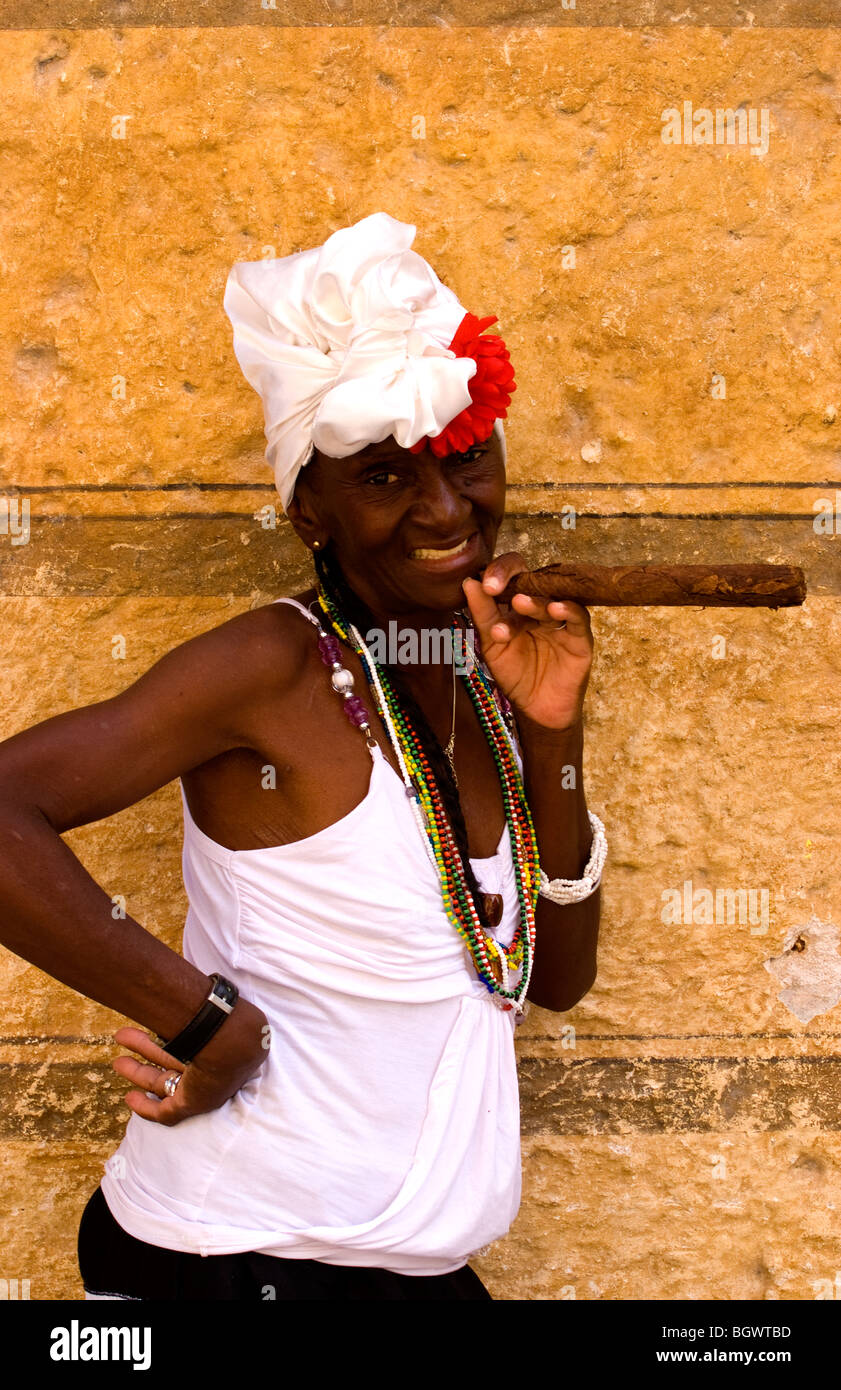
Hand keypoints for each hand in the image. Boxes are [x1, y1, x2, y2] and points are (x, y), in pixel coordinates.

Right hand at [111, 996, 269, 1126]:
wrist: (233, 1042)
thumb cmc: (224, 1018)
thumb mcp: (206, 1001)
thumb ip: (192, 996)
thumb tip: (175, 977)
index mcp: (217, 1042)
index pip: (189, 1043)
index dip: (167, 1037)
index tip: (150, 1025)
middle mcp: (211, 1066)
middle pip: (171, 1062)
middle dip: (145, 1051)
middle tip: (122, 1036)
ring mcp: (202, 1087)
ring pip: (163, 1083)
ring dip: (138, 1074)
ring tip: (116, 1062)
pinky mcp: (192, 1105)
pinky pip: (165, 1114)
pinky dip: (146, 1108)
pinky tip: (129, 1098)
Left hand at [462, 552, 593, 730]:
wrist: (536, 709)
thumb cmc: (516, 674)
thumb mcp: (492, 645)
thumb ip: (483, 614)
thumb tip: (469, 582)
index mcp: (519, 604)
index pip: (512, 573)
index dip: (498, 571)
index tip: (482, 583)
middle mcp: (541, 606)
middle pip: (532, 578)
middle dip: (511, 579)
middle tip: (492, 587)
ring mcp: (561, 620)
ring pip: (551, 598)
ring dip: (534, 600)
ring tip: (519, 603)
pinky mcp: (580, 637)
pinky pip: (578, 617)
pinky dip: (568, 610)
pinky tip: (555, 609)